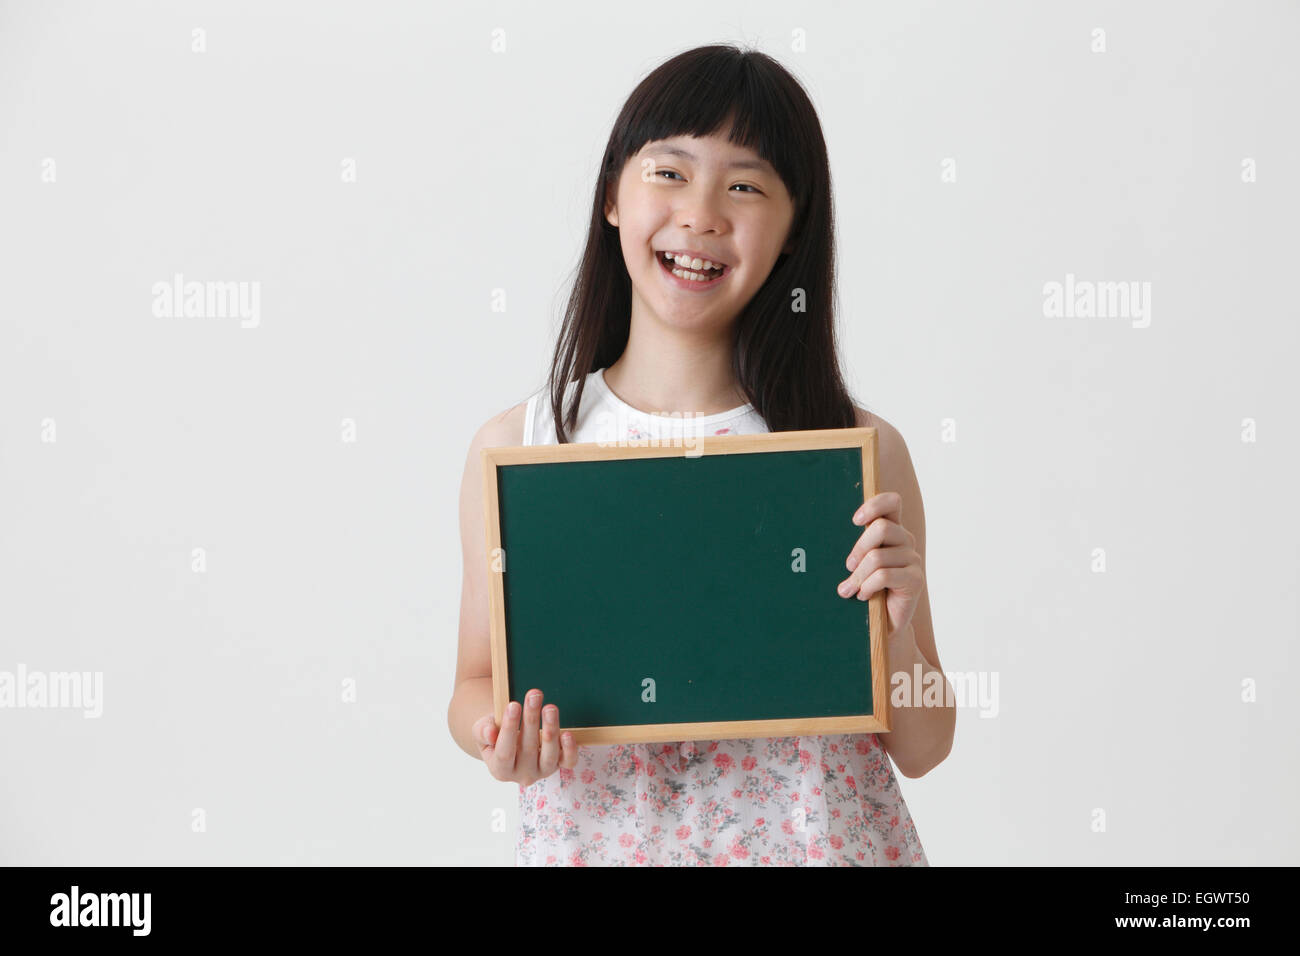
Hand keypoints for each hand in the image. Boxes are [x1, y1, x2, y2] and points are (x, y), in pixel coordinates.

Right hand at [474, 688, 578, 785]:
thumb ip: (482, 732)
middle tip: (534, 695)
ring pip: (549, 755)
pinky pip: (568, 761)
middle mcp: (523, 775)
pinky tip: (567, 733)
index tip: (513, 704)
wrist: (512, 740)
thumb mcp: (481, 731)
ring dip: (550, 729)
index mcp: (500, 770)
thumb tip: (490, 733)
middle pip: (528, 749)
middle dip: (531, 719)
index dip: (509, 728)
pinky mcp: (559, 765)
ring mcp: (542, 771)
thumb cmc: (495, 734)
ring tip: (550, 708)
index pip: (505, 751)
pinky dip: (570, 749)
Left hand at [836, 491, 924, 634]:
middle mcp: (906, 541)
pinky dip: (868, 586)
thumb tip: (820, 533)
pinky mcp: (915, 580)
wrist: (883, 625)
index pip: (892, 502)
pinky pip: (884, 576)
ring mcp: (913, 560)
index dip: (874, 505)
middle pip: (881, 528)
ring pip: (878, 557)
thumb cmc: (865, 590)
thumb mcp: (857, 564)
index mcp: (892, 531)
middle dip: (858, 548)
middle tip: (847, 566)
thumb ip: (853, 548)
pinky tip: (863, 596)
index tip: (854, 521)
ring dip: (858, 576)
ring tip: (848, 590)